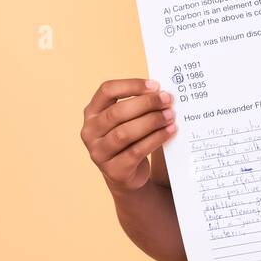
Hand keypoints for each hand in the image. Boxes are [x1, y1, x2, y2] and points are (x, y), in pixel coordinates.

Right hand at [81, 78, 175, 193]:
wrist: (126, 176)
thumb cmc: (128, 141)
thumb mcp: (126, 121)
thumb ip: (137, 106)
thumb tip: (163, 93)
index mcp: (92, 113)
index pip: (106, 91)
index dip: (131, 85)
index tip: (155, 85)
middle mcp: (90, 132)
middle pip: (117, 112)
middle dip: (146, 104)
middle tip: (167, 100)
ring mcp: (99, 153)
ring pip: (125, 133)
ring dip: (151, 121)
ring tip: (170, 116)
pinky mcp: (114, 170)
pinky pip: (136, 151)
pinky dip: (155, 139)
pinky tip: (169, 131)